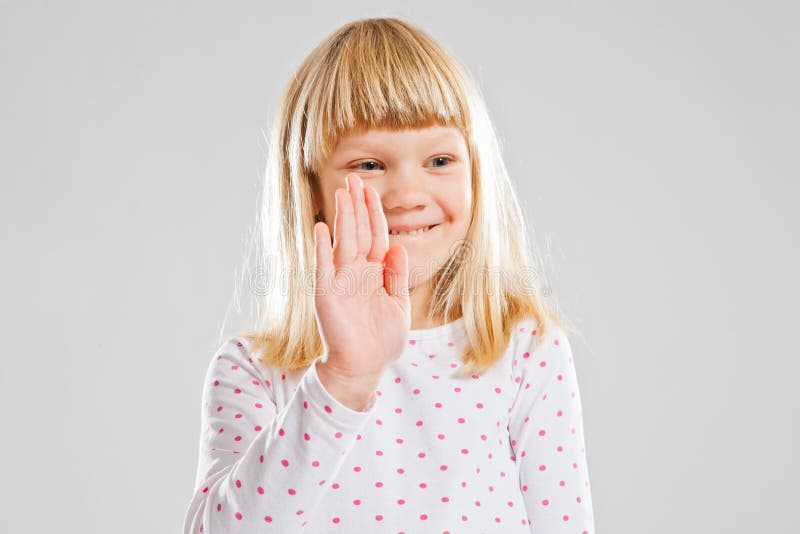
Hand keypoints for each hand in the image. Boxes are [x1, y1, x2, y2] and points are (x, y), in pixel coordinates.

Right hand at [313, 173, 410, 383]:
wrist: (364, 367)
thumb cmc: (382, 340)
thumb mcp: (398, 304)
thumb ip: (398, 275)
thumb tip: (398, 247)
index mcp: (375, 273)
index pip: (376, 236)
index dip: (374, 213)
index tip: (371, 190)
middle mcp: (356, 272)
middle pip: (358, 232)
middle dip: (356, 205)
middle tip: (353, 179)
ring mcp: (340, 281)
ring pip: (343, 242)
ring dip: (343, 217)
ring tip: (342, 192)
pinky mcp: (326, 294)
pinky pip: (323, 267)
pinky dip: (322, 248)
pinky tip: (321, 228)